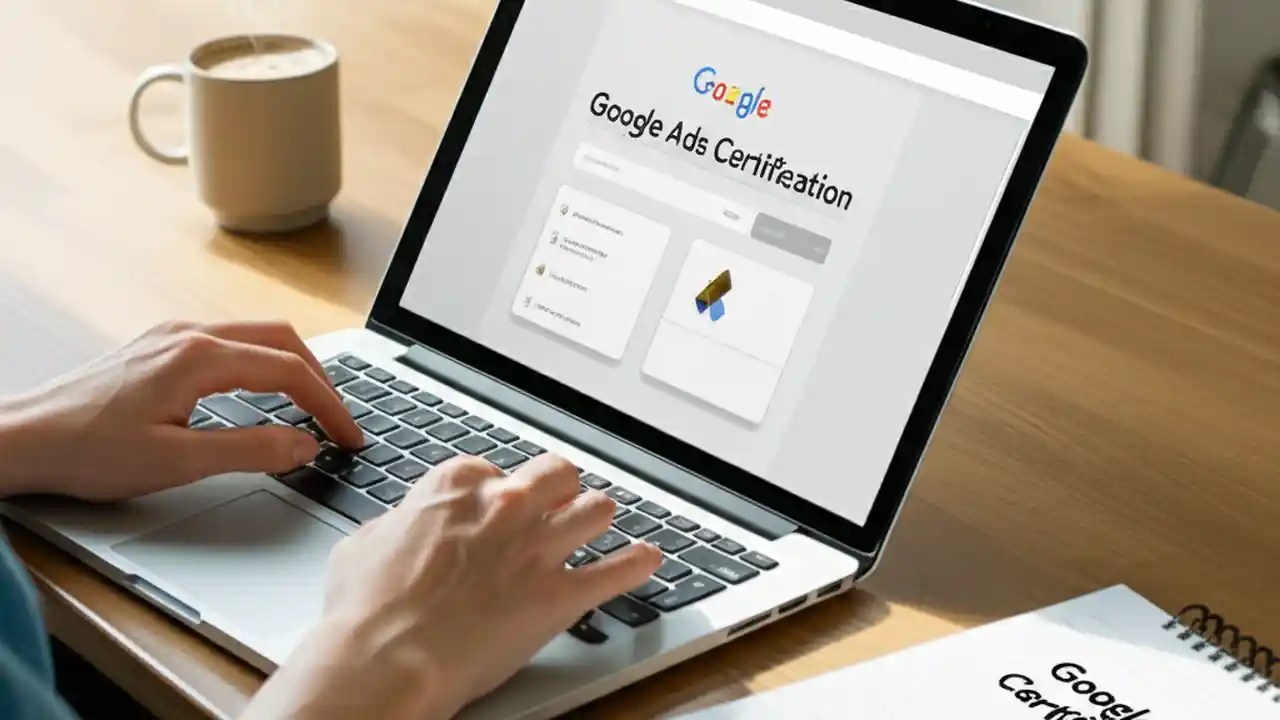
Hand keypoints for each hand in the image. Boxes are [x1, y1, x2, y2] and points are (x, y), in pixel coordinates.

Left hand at [0, 320, 361, 500]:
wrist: (21, 440)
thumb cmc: (86, 451)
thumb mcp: (178, 462)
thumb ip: (250, 450)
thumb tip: (303, 445)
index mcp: (200, 358)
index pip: (291, 371)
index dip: (329, 406)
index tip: (349, 437)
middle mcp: (189, 335)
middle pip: (282, 340)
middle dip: (321, 379)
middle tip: (340, 421)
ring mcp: (172, 336)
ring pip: (256, 336)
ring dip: (293, 368)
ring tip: (312, 407)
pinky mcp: (158, 347)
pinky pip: (229, 343)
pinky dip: (262, 365)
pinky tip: (262, 393)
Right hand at [245, 455, 662, 719]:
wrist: (385, 657)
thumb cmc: (366, 609)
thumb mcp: (365, 543)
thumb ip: (401, 524)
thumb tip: (405, 527)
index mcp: (459, 484)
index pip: (498, 469)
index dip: (499, 492)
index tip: (498, 508)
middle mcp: (508, 506)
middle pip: (559, 474)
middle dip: (560, 489)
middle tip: (557, 503)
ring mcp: (539, 548)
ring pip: (596, 510)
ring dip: (596, 518)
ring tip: (597, 524)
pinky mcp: (561, 595)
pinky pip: (620, 571)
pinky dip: (636, 566)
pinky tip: (646, 561)